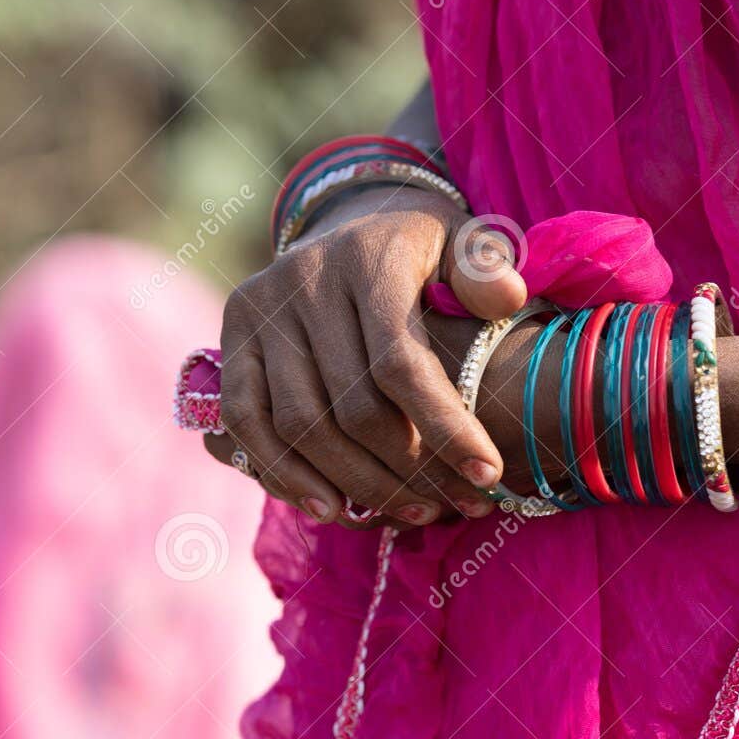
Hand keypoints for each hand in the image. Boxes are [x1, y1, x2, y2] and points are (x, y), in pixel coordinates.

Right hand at [205, 185, 526, 526]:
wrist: (352, 223)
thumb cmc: (423, 253)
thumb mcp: (464, 244)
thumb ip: (486, 270)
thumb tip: (507, 297)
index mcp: (368, 257)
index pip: (400, 361)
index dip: (444, 426)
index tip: (487, 473)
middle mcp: (305, 279)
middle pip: (352, 406)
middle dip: (409, 470)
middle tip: (456, 505)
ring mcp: (261, 310)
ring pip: (301, 425)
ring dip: (356, 484)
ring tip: (409, 514)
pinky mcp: (232, 338)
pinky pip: (246, 421)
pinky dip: (283, 473)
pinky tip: (330, 508)